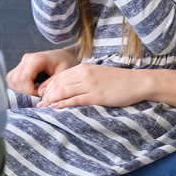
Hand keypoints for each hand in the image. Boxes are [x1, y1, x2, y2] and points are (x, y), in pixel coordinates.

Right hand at [6, 46, 80, 95]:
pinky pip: (12, 79)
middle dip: (25, 92)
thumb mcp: (63, 73)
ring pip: (11, 80)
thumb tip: (40, 94)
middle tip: (38, 96)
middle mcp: (26, 59)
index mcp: (36, 59)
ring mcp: (22, 62)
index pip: (24, 78)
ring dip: (20, 90)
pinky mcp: (20, 67)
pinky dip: (18, 87)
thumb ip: (52, 83)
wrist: (64, 55)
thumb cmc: (65, 63)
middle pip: (16, 80)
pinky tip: (30, 90)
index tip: (41, 95)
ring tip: (34, 93)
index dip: (29, 91)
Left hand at [36, 62, 150, 108]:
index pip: (59, 76)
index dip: (47, 86)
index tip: (41, 95)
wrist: (137, 82)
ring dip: (51, 100)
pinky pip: (75, 99)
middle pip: (58, 83)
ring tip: (43, 107)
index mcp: (84, 67)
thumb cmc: (118, 80)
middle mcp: (84, 74)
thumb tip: (69, 88)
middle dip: (46, 94)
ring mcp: (90, 84)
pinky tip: (55, 108)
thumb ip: (83, 78)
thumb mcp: (98, 74)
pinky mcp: (96, 95)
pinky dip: (62, 104)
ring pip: (63, 91)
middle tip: (38, 104)